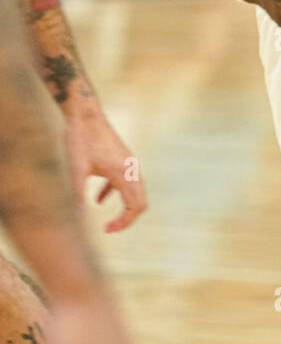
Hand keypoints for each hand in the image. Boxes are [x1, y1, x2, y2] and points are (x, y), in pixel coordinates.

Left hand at [64, 103, 146, 232]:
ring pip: (136, 192)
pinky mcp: (122, 158)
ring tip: (107, 220)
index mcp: (123, 173)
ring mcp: (128, 163)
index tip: (106, 230)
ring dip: (124, 208)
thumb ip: (78, 193)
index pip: (135, 207)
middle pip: (141, 202)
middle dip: (127, 219)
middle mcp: (131, 168)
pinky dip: (117, 194)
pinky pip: (126, 182)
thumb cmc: (80, 139)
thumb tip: (79, 217)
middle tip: (108, 229)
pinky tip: (98, 199)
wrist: (85, 113)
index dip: (123, 223)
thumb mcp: (76, 169)